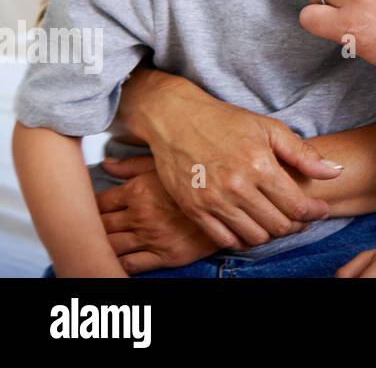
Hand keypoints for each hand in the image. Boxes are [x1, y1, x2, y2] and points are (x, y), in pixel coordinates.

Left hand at [95, 162, 243, 273]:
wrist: (239, 199)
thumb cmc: (201, 176)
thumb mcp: (167, 164)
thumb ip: (134, 166)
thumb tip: (107, 163)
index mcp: (139, 191)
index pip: (99, 203)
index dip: (87, 207)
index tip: (83, 208)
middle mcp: (141, 215)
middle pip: (100, 226)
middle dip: (88, 228)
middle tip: (81, 228)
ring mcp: (152, 237)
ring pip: (110, 247)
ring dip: (98, 247)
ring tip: (92, 245)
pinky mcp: (165, 256)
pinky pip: (129, 266)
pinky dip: (113, 265)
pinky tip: (111, 261)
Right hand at [103, 89, 339, 249]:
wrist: (177, 120)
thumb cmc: (227, 122)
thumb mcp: (270, 129)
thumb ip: (303, 153)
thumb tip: (334, 172)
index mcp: (260, 166)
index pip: (297, 206)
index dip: (315, 212)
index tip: (321, 209)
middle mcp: (237, 187)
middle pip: (278, 225)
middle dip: (296, 225)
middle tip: (302, 218)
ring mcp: (213, 202)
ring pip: (254, 237)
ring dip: (272, 234)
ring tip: (278, 221)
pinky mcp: (194, 210)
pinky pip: (225, 240)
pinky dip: (243, 239)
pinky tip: (252, 226)